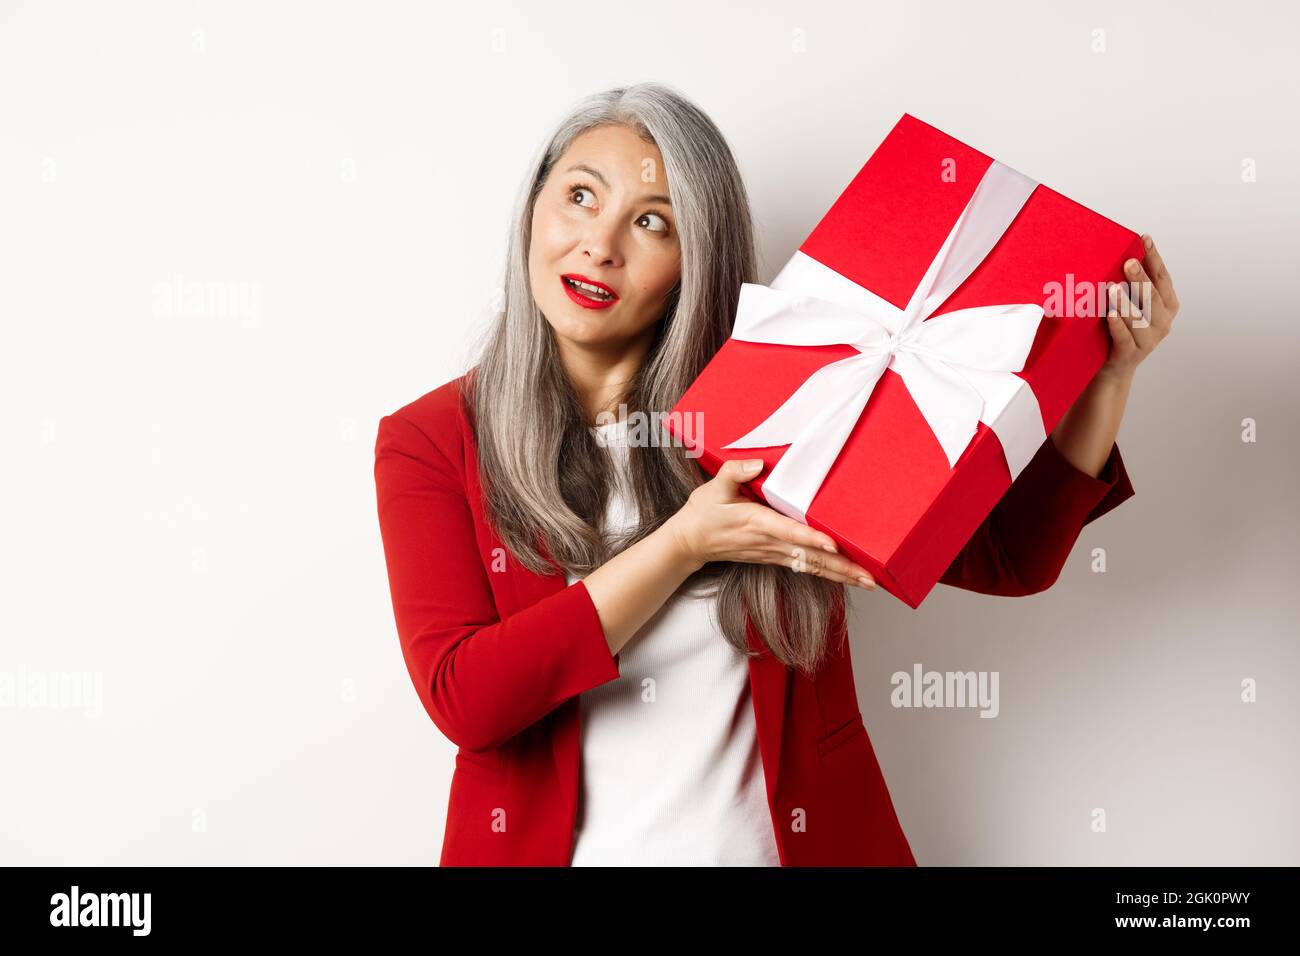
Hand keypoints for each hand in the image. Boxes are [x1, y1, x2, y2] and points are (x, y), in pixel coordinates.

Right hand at [664, 458, 876, 588]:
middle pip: (809, 557)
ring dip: (840, 575)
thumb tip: (759, 463)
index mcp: (755, 522)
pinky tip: (846, 578)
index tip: (832, 545)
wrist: (689, 542)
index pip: (788, 531)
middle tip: (870, 577)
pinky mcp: (773, 558)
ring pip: (811, 566)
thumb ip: (735, 472)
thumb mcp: (713, 487)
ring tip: (869, 582)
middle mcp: (768, 542)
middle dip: (840, 568)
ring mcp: (772, 553)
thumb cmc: (703, 513)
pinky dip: (827, 574)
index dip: (810, 538)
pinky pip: (805, 567)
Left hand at [1099, 233, 1178, 384]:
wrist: (1112, 368)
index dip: (1153, 258)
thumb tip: (1117, 252)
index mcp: (1167, 305)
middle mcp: (1163, 321)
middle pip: (1152, 295)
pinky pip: (1125, 338)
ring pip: (1140, 318)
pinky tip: (1111, 314)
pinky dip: (1118, 325)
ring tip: (1113, 289)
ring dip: (1126, 302)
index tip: (1144, 238)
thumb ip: (1130, 285)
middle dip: (1140, 278)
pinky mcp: (1132, 354)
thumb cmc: (1120, 329)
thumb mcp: (1130, 305)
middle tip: (1128, 262)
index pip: (1162, 277)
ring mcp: (1149, 339)